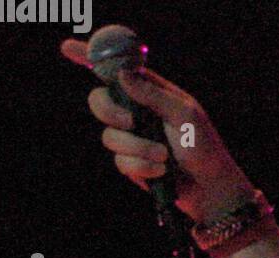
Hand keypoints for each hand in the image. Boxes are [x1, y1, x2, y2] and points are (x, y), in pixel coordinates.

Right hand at [61, 37, 254, 222]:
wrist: (210, 188)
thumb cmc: (203, 147)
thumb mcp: (184, 115)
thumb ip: (153, 94)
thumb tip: (121, 74)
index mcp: (149, 92)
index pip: (115, 69)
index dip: (89, 57)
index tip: (68, 48)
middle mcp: (135, 111)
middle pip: (99, 100)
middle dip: (110, 111)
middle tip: (131, 121)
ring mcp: (131, 137)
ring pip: (109, 136)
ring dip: (138, 147)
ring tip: (164, 156)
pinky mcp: (130, 163)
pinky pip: (121, 161)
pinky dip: (143, 166)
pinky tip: (162, 172)